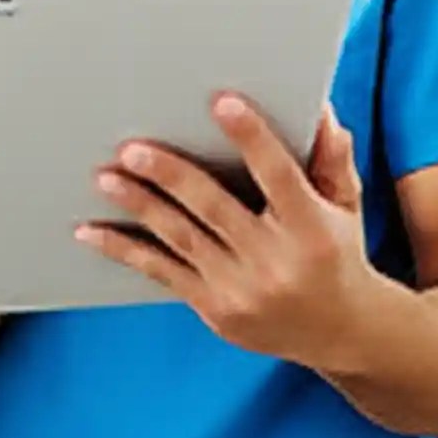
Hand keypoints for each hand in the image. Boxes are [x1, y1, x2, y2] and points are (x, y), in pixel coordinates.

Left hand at [75, 94, 381, 371]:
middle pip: (214, 208)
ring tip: (106, 179)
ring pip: (180, 238)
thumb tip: (318, 108)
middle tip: (132, 149)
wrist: (343, 334)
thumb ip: (331, 157)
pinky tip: (91, 232)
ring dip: (139, 206)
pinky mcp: (215, 310)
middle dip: (171, 175)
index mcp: (311, 227)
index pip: (277, 174)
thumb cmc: (337, 253)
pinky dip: (124, 249)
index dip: (250, 137)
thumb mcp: (346, 205)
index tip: (221, 103)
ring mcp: (242, 289)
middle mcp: (275, 260)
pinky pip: (162, 272)